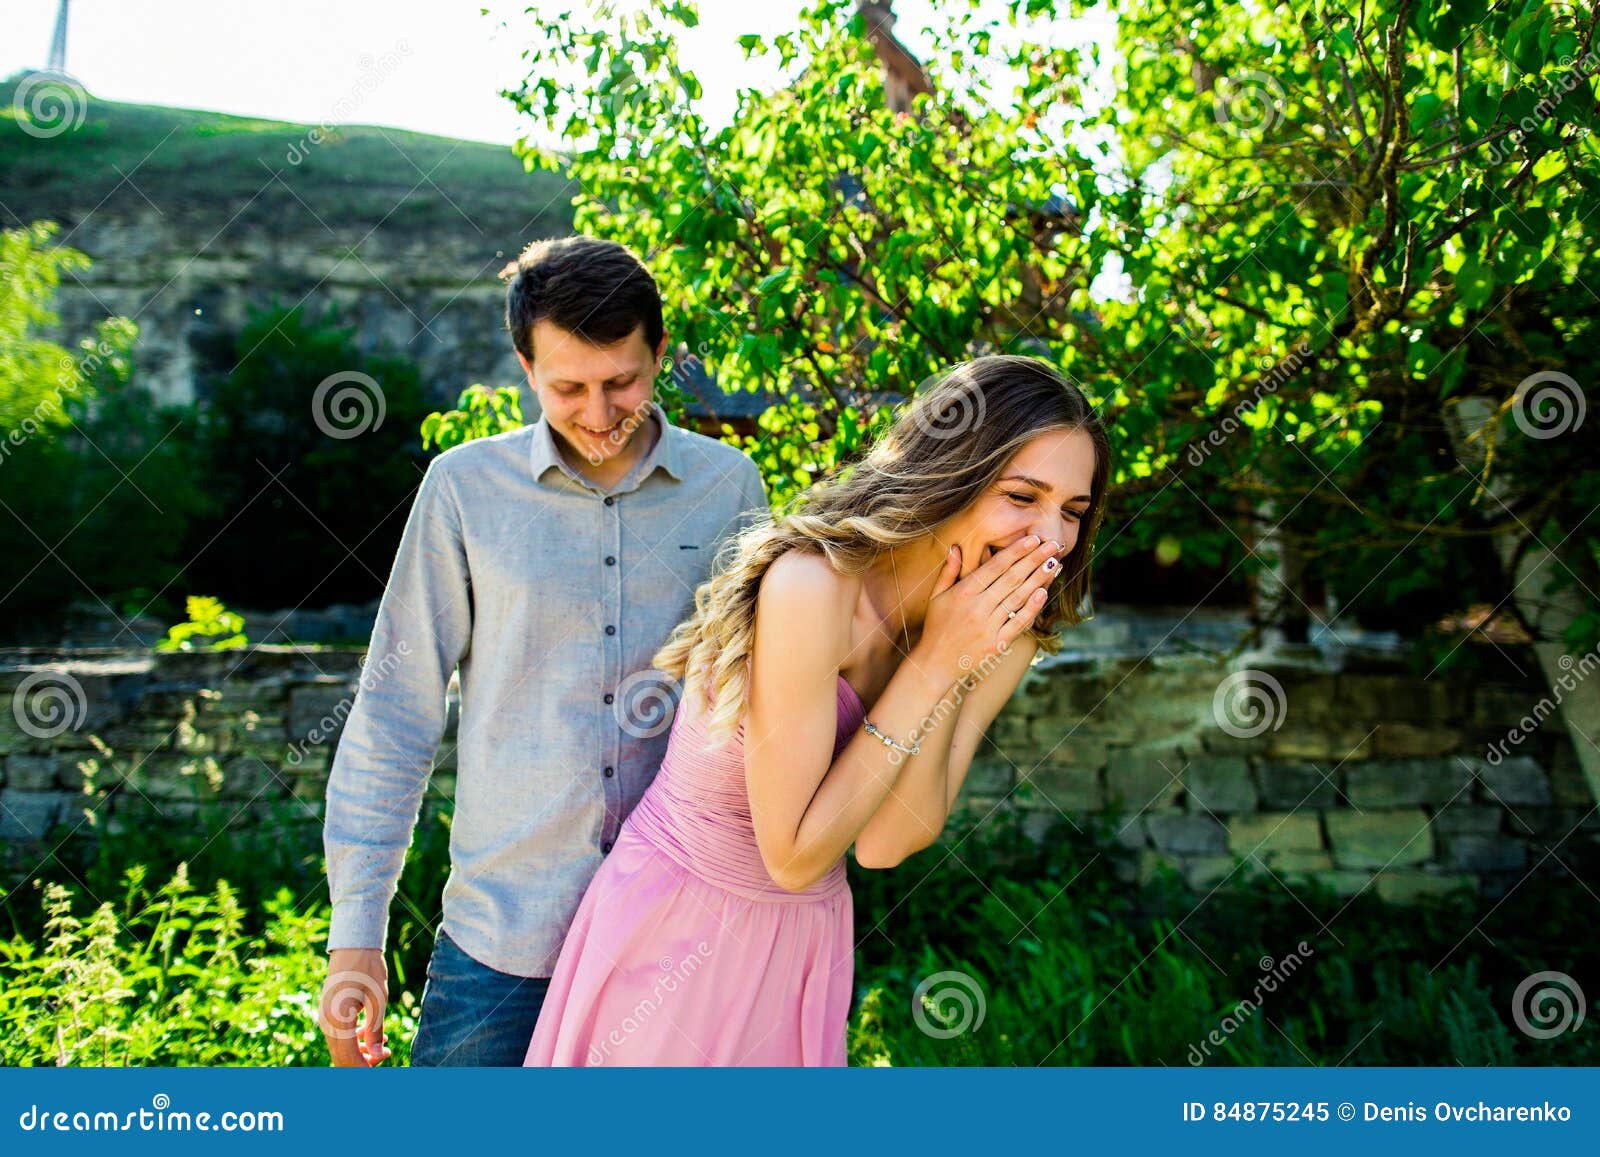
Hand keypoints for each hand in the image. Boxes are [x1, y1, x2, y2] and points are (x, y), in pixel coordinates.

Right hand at [320, 948, 390, 1065]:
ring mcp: (325, 1019)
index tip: (384, 1065)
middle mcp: (326, 1023)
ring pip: (340, 1049)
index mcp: (337, 1021)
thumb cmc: (368, 969)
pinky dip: (355, 1042)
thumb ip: (376, 1030)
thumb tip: (377, 1056)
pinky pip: (339, 1038)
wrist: (353, 946)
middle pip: (341, 1058)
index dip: (365, 1068)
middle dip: (364, 1063)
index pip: (348, 1058)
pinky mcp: (328, 1014)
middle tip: (387, 1054)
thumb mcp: (378, 999)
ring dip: (360, 1053)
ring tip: (385, 1046)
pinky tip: (372, 1037)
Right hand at [915, 535, 1062, 679]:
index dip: (1016, 551)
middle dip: (1034, 559)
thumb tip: (956, 547)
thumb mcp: (936, 596)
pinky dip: (1032, 608)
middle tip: (1052, 545)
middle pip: (1012, 578)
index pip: (995, 566)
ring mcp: (988, 626)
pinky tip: (1044, 593)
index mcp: (963, 593)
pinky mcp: (997, 644)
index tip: (1033, 538)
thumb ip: (948, 572)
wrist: (935, 663)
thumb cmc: (936, 627)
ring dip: (1038, 579)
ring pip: (1018, 598)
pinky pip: (1018, 623)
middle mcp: (977, 608)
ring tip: (1053, 564)